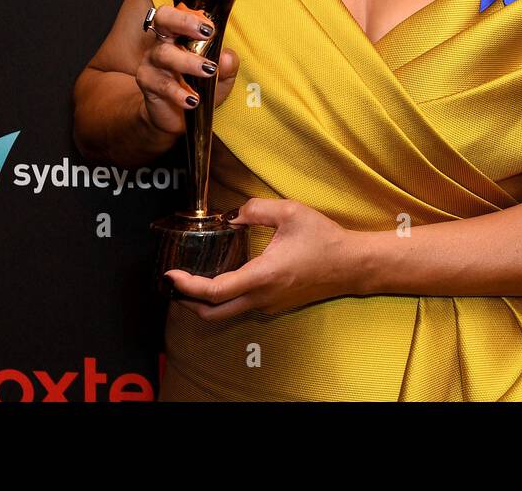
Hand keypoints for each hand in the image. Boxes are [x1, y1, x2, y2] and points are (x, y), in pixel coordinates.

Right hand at [135, 2, 239, 136]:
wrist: (175, 116)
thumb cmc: (197, 88)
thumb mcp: (220, 78)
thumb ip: (227, 67)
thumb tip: (227, 57)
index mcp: (179, 34)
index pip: (180, 13)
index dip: (193, 15)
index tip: (211, 28)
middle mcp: (163, 42)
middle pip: (163, 19)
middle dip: (184, 21)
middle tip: (206, 33)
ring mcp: (152, 62)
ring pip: (164, 54)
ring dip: (189, 62)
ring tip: (209, 72)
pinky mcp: (147, 83)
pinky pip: (161, 84)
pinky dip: (178, 93)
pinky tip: (193, 99)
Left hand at [163, 198, 365, 319]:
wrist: (351, 265)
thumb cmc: (323, 239)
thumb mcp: (291, 212)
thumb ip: (256, 208)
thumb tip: (231, 214)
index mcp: (262, 276)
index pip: (215, 291)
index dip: (187, 286)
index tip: (170, 275)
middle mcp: (262, 297)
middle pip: (213, 314)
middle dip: (186, 302)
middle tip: (173, 283)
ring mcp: (268, 304)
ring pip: (226, 313)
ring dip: (204, 301)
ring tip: (191, 279)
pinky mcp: (275, 304)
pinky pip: (241, 306)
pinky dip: (223, 298)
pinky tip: (222, 277)